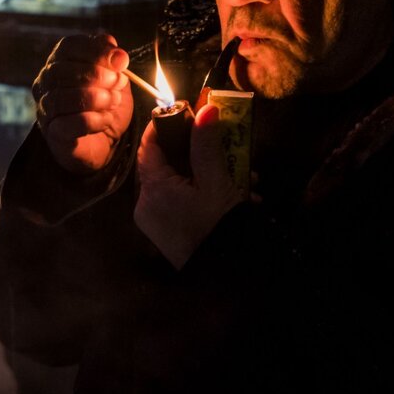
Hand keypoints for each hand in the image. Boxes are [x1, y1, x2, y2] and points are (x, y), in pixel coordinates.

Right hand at [32, 34, 132, 173]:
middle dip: (96, 75)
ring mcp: (46, 109)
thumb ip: (114, 61)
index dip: (95, 50)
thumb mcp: (114, 77)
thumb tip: (117, 53)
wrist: (105, 141)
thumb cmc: (105, 104)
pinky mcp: (53, 133)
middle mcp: (45, 83)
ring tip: (113, 101)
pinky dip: (94, 120)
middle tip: (118, 82)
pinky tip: (106, 119)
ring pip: (62, 98)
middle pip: (62, 71)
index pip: (68, 47)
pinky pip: (70, 124)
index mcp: (59, 62)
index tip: (120, 59)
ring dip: (96, 98)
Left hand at [133, 104, 246, 268]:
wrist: (228, 284)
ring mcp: (158, 222)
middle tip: (228, 144)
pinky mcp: (171, 234)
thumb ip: (207, 145)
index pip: (149, 146)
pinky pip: (186, 203)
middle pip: (170, 164)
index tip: (188, 112)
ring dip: (214, 175)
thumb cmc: (218, 228)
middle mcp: (147, 205)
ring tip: (246, 177)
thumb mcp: (216, 182)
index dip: (166, 125)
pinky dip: (209, 196)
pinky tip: (241, 198)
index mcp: (152, 189)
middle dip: (202, 153)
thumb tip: (206, 108)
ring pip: (183, 184)